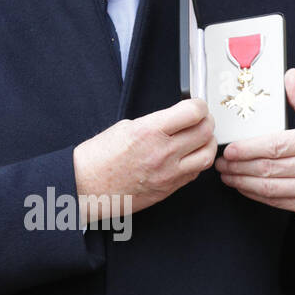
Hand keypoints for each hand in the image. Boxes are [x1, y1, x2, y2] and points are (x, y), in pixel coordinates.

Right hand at [74, 98, 216, 220]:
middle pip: (205, 132)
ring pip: (207, 156)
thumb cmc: (99, 158)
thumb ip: (156, 122)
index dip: (199, 105)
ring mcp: (168, 174)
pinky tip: (188, 157)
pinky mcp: (168, 189)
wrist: (86, 186)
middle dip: (206, 121)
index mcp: (150, 131)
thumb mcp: (126, 127)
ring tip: (199, 139)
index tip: (196, 105)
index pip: (193, 112)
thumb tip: (176, 119)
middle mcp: (162, 153)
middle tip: (201, 119)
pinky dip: (196, 163)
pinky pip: (195, 174)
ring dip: (207, 144)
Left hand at [214, 68, 294, 224]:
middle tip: (219, 162)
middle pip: (268, 167)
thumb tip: (290, 74)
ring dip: (242, 182)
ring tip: (226, 175)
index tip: (229, 148)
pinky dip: (256, 195)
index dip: (248, 149)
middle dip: (238, 166)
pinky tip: (243, 187)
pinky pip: (277, 201)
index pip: (276, 145)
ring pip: (269, 187)